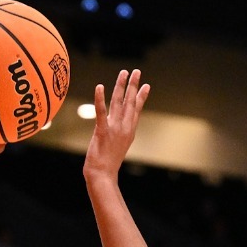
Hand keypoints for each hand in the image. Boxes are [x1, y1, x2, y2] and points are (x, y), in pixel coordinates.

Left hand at [83, 69, 150, 183]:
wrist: (102, 175)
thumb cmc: (107, 163)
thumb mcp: (117, 146)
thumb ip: (119, 134)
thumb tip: (120, 128)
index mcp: (129, 131)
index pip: (136, 110)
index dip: (141, 96)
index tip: (146, 85)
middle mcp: (124, 128)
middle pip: (130, 102)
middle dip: (133, 85)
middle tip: (136, 71)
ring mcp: (114, 129)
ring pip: (118, 103)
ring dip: (121, 86)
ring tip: (124, 73)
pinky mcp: (101, 131)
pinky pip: (101, 112)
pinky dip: (100, 99)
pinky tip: (100, 86)